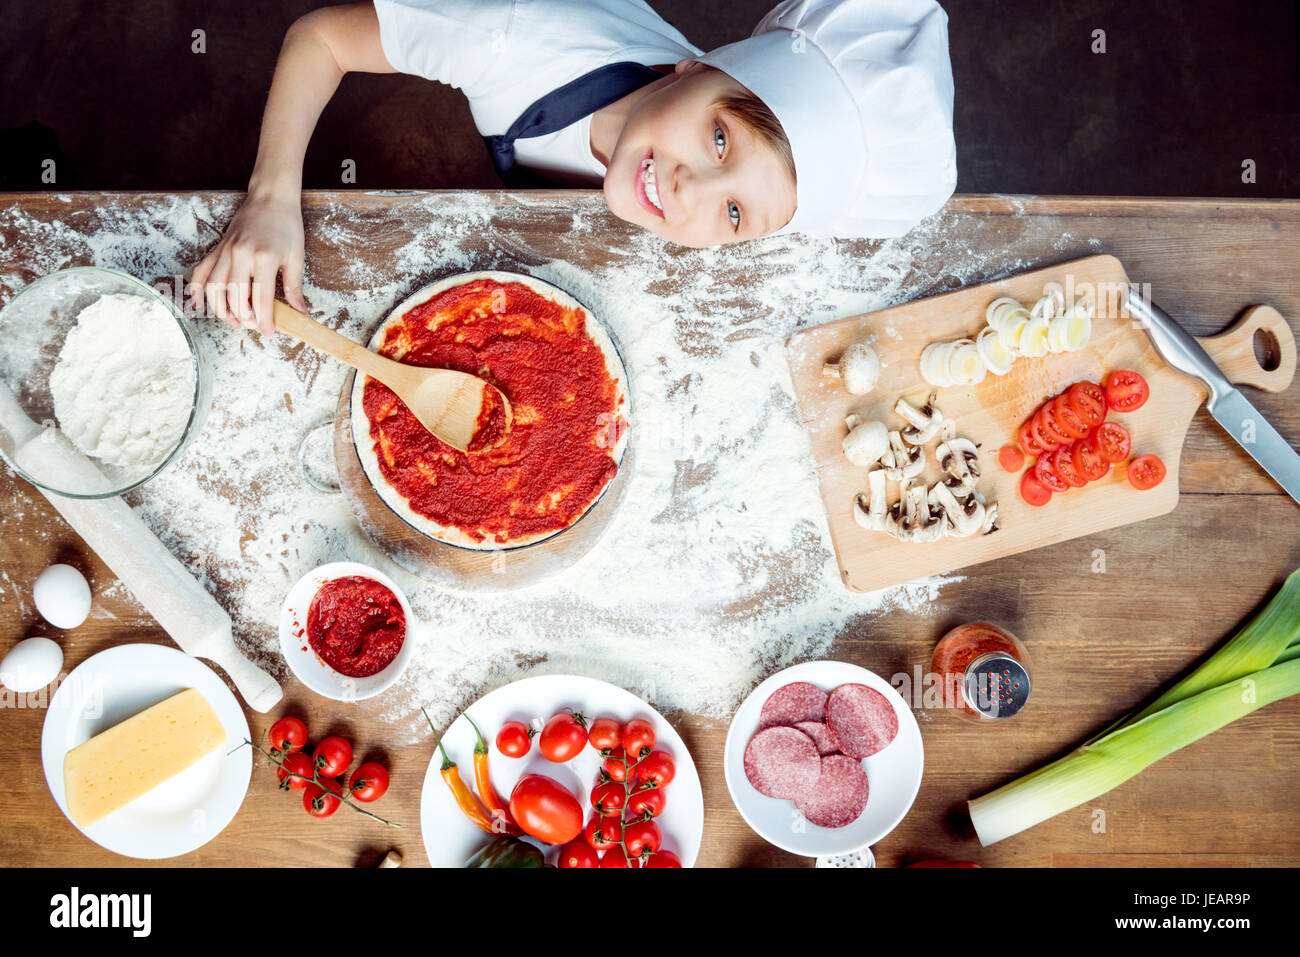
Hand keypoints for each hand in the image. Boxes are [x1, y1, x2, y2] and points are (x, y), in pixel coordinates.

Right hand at [190, 187, 307, 335]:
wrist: (270, 198)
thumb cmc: (287, 225)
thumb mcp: (297, 256)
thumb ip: (295, 286)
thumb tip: (300, 312)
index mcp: (264, 258)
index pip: (261, 298)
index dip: (264, 319)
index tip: (268, 332)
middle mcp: (241, 255)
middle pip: (235, 296)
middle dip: (244, 317)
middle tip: (254, 326)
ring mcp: (226, 251)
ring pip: (215, 288)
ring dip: (221, 309)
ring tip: (233, 321)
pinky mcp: (218, 248)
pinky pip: (202, 271)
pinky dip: (197, 289)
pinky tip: (199, 304)